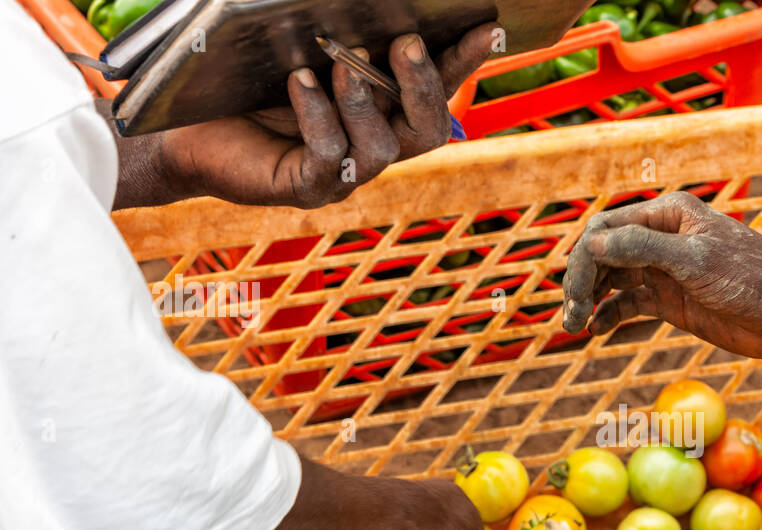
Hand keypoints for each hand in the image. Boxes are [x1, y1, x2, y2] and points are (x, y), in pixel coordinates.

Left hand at [154, 27, 495, 208]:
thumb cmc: (245, 84)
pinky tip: (298, 82)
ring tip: (342, 62)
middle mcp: (374, 146)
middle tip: (407, 42)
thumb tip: (365, 1)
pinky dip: (317, 115)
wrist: (184, 130)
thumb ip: (342, 32)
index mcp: (384, 112)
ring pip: (381, 148)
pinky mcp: (306, 188)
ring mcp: (344, 173)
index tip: (487, 28)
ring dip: (365, 99)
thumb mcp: (303, 49)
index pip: (437, 90)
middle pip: (427, 130)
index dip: (464, 63)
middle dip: (423, 85)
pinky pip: (327, 156)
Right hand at [561, 191, 761, 357]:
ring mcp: (664, 270)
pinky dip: (610, 315)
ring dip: (591, 300)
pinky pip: (628, 304)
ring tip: (576, 326)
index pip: (606, 230)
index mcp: (667, 214)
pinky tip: (597, 330)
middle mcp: (661, 237)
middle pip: (603, 254)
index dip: (584, 259)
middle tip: (571, 316)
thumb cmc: (752, 278)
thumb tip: (592, 244)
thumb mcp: (696, 260)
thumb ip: (643, 248)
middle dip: (582, 282)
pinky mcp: (671, 300)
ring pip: (612, 280)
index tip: (577, 293)